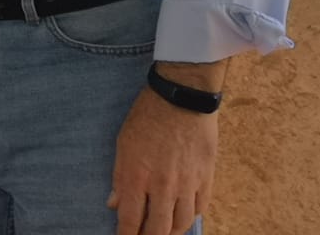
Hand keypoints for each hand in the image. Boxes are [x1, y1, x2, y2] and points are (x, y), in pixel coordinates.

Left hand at [108, 86, 218, 234]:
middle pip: (158, 230)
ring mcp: (187, 184)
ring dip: (170, 231)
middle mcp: (163, 186)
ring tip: (163, 230)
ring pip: (181, 224)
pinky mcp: (206, 178)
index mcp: (137, 176)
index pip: (130, 220)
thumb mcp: (123, 143)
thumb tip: (114, 203)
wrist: (181, 98)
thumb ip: (120, 177)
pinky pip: (199, 208)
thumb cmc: (146, 117)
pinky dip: (190, 216)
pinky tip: (182, 215)